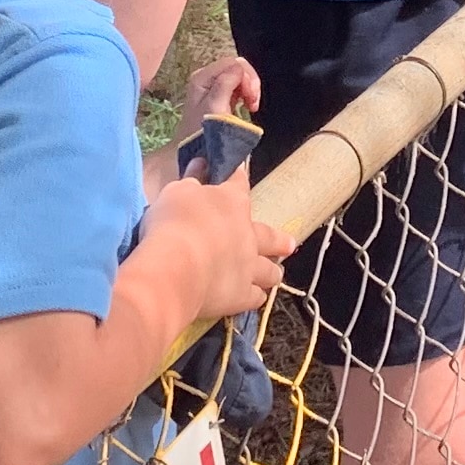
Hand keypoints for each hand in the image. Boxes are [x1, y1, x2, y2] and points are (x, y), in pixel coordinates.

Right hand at [147, 170, 289, 322]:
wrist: (176, 268)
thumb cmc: (174, 223)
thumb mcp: (176, 193)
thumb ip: (191, 182)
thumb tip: (200, 166)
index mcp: (232, 203)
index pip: (238, 184)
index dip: (237, 177)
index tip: (239, 172)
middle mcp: (247, 235)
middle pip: (269, 236)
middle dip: (279, 239)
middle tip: (290, 243)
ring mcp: (248, 267)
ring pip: (268, 271)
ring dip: (271, 271)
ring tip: (275, 274)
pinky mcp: (241, 296)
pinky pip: (254, 298)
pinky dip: (255, 297)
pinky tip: (255, 298)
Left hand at [181, 53, 263, 126]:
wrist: (195, 153)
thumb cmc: (203, 133)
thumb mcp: (214, 108)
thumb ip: (225, 84)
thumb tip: (239, 68)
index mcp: (202, 77)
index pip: (233, 64)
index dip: (246, 78)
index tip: (250, 99)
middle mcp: (206, 77)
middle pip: (237, 67)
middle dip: (250, 82)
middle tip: (253, 104)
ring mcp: (213, 86)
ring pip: (240, 76)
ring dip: (250, 89)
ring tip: (251, 107)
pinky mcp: (220, 95)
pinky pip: (239, 85)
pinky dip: (247, 94)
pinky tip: (247, 107)